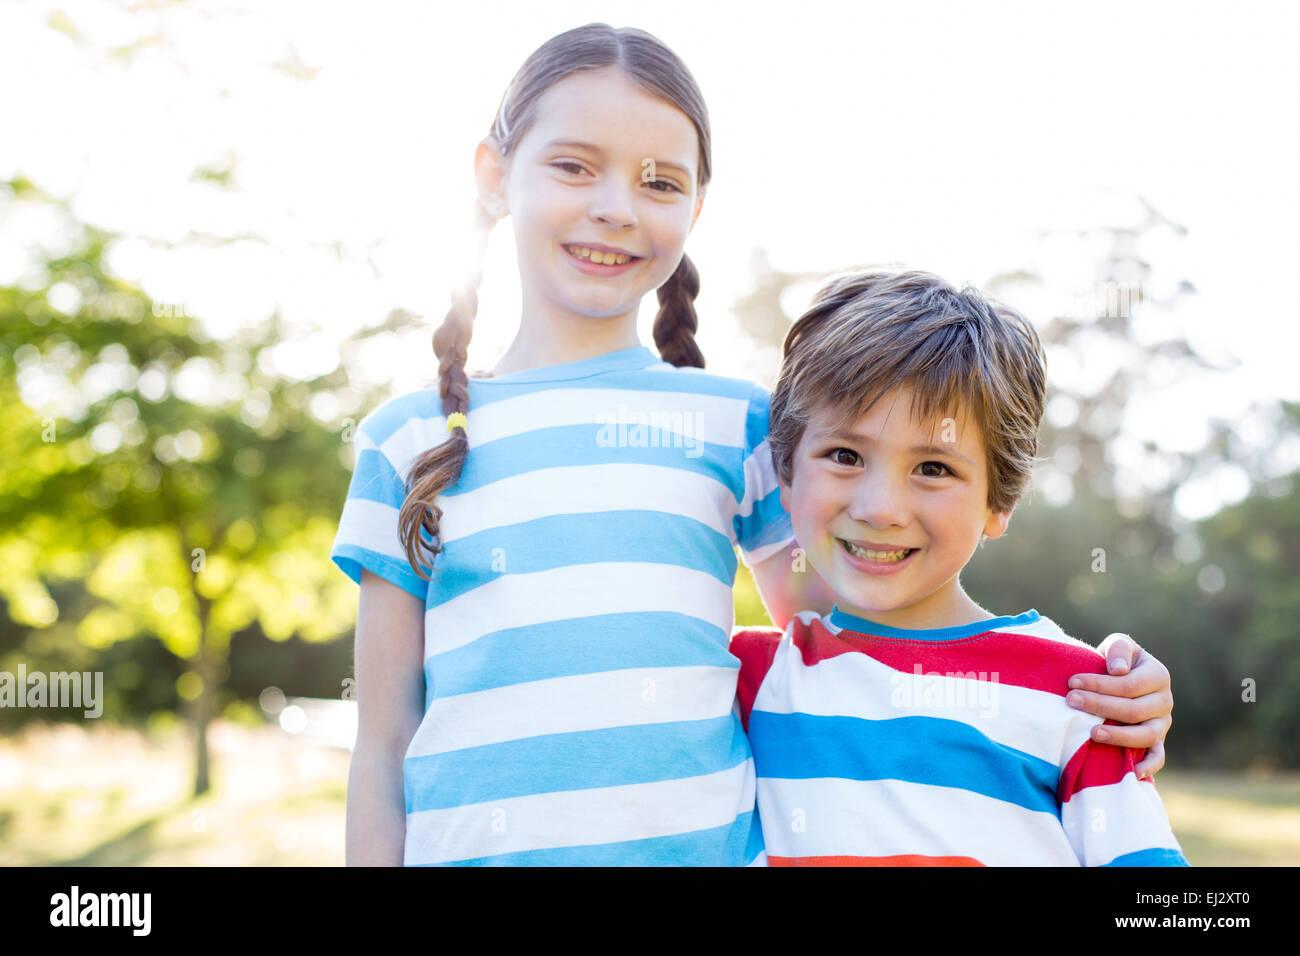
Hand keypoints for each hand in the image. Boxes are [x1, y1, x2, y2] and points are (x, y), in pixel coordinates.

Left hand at [1066, 633, 1171, 778]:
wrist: (1122, 678)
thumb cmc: (1116, 661)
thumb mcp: (1118, 645)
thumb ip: (1118, 649)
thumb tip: (1117, 670)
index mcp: (1158, 675)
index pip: (1128, 685)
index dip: (1099, 684)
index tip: (1071, 683)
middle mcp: (1164, 701)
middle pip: (1134, 710)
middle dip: (1099, 706)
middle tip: (1071, 701)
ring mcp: (1163, 724)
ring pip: (1146, 736)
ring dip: (1118, 737)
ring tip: (1091, 733)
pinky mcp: (1158, 742)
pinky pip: (1158, 757)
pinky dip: (1148, 766)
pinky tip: (1130, 772)